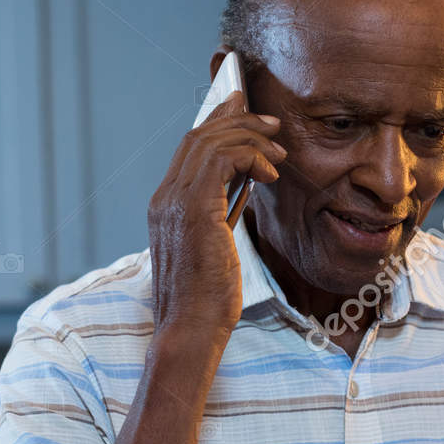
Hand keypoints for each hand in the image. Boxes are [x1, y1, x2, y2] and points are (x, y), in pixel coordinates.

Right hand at [148, 90, 284, 342]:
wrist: (191, 329)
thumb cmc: (206, 301)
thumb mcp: (216, 248)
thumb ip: (220, 214)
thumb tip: (245, 188)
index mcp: (166, 207)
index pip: (190, 151)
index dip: (218, 125)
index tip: (245, 113)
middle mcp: (164, 199)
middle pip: (198, 137)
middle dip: (237, 120)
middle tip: (271, 121)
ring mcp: (174, 202)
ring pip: (210, 142)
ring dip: (250, 137)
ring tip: (279, 149)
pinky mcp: (193, 209)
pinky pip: (222, 159)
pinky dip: (250, 157)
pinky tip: (270, 175)